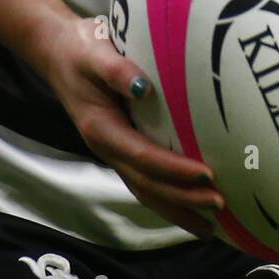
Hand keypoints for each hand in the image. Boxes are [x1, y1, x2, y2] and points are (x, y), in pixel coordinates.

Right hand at [35, 15, 225, 237]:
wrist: (58, 52)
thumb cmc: (80, 50)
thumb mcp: (93, 54)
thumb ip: (115, 69)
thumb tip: (142, 85)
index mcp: (101, 128)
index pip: (142, 157)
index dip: (173, 169)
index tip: (206, 174)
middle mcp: (107, 147)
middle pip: (146, 183)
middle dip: (182, 198)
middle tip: (220, 205)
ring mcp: (114, 151)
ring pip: (145, 190)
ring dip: (177, 209)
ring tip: (210, 227)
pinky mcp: (122, 148)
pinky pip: (145, 181)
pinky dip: (168, 198)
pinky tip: (191, 207)